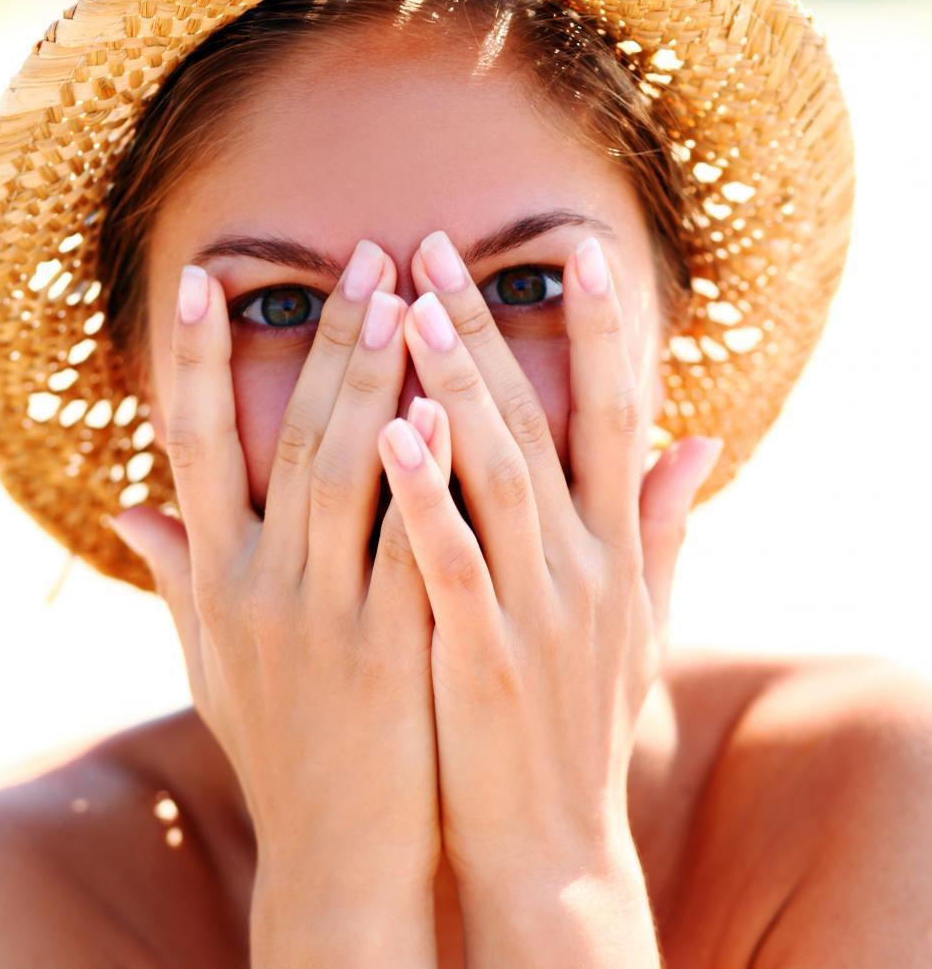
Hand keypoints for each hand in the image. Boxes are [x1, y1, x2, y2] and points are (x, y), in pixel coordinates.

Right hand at [107, 240, 444, 914]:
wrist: (339, 855)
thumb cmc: (281, 744)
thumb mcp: (210, 660)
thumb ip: (176, 575)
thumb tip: (129, 510)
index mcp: (218, 578)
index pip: (195, 445)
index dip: (196, 360)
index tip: (203, 279)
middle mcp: (260, 586)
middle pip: (290, 437)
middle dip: (327, 341)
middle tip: (367, 257)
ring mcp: (324, 616)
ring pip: (344, 473)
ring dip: (374, 381)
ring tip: (409, 299)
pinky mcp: (390, 648)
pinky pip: (405, 544)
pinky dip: (420, 475)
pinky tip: (443, 409)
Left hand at [376, 230, 722, 893]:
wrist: (553, 842)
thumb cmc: (586, 718)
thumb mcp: (643, 620)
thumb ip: (664, 526)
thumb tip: (702, 442)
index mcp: (618, 548)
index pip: (619, 413)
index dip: (604, 329)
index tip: (578, 251)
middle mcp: (587, 563)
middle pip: (539, 421)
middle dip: (487, 329)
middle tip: (432, 249)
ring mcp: (537, 608)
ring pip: (498, 472)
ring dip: (455, 385)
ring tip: (407, 307)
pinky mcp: (482, 654)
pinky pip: (450, 558)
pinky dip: (424, 492)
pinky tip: (388, 429)